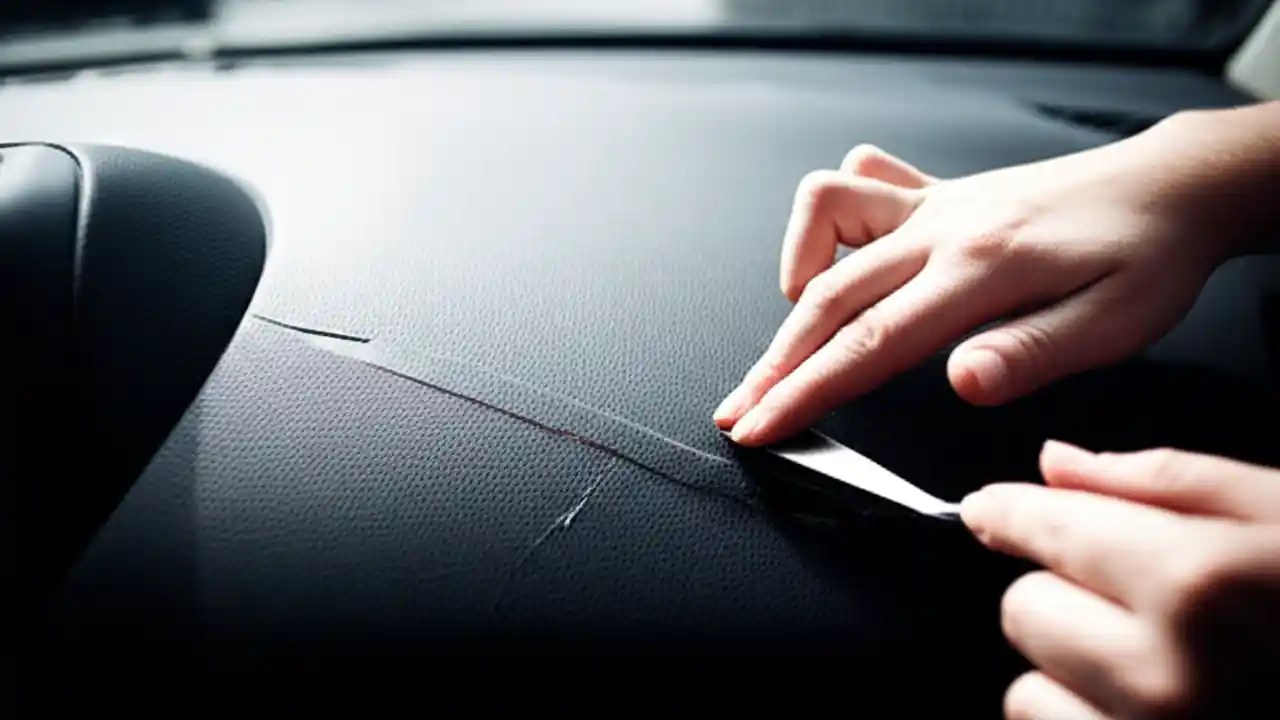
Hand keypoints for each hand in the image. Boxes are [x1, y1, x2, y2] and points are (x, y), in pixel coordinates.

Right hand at [715, 107, 1278, 445]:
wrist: (1168, 186)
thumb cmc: (1146, 258)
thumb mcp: (1114, 323)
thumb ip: (1029, 353)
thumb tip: (959, 382)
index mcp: (979, 271)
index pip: (869, 342)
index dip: (804, 391)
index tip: (760, 427)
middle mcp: (942, 229)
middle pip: (827, 296)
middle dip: (773, 363)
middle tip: (737, 413)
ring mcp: (934, 205)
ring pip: (825, 220)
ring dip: (795, 272)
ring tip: (797, 324)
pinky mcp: (936, 194)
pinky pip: (858, 183)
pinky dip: (830, 221)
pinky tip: (840, 256)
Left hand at [963, 442, 1279, 718]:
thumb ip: (1167, 481)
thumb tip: (1055, 463)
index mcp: (1199, 585)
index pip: (1052, 531)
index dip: (1012, 513)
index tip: (988, 508)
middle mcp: (1159, 674)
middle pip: (1025, 608)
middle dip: (1064, 595)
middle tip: (1139, 605)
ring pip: (1026, 688)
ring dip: (1071, 670)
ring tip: (1155, 667)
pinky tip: (1144, 709)